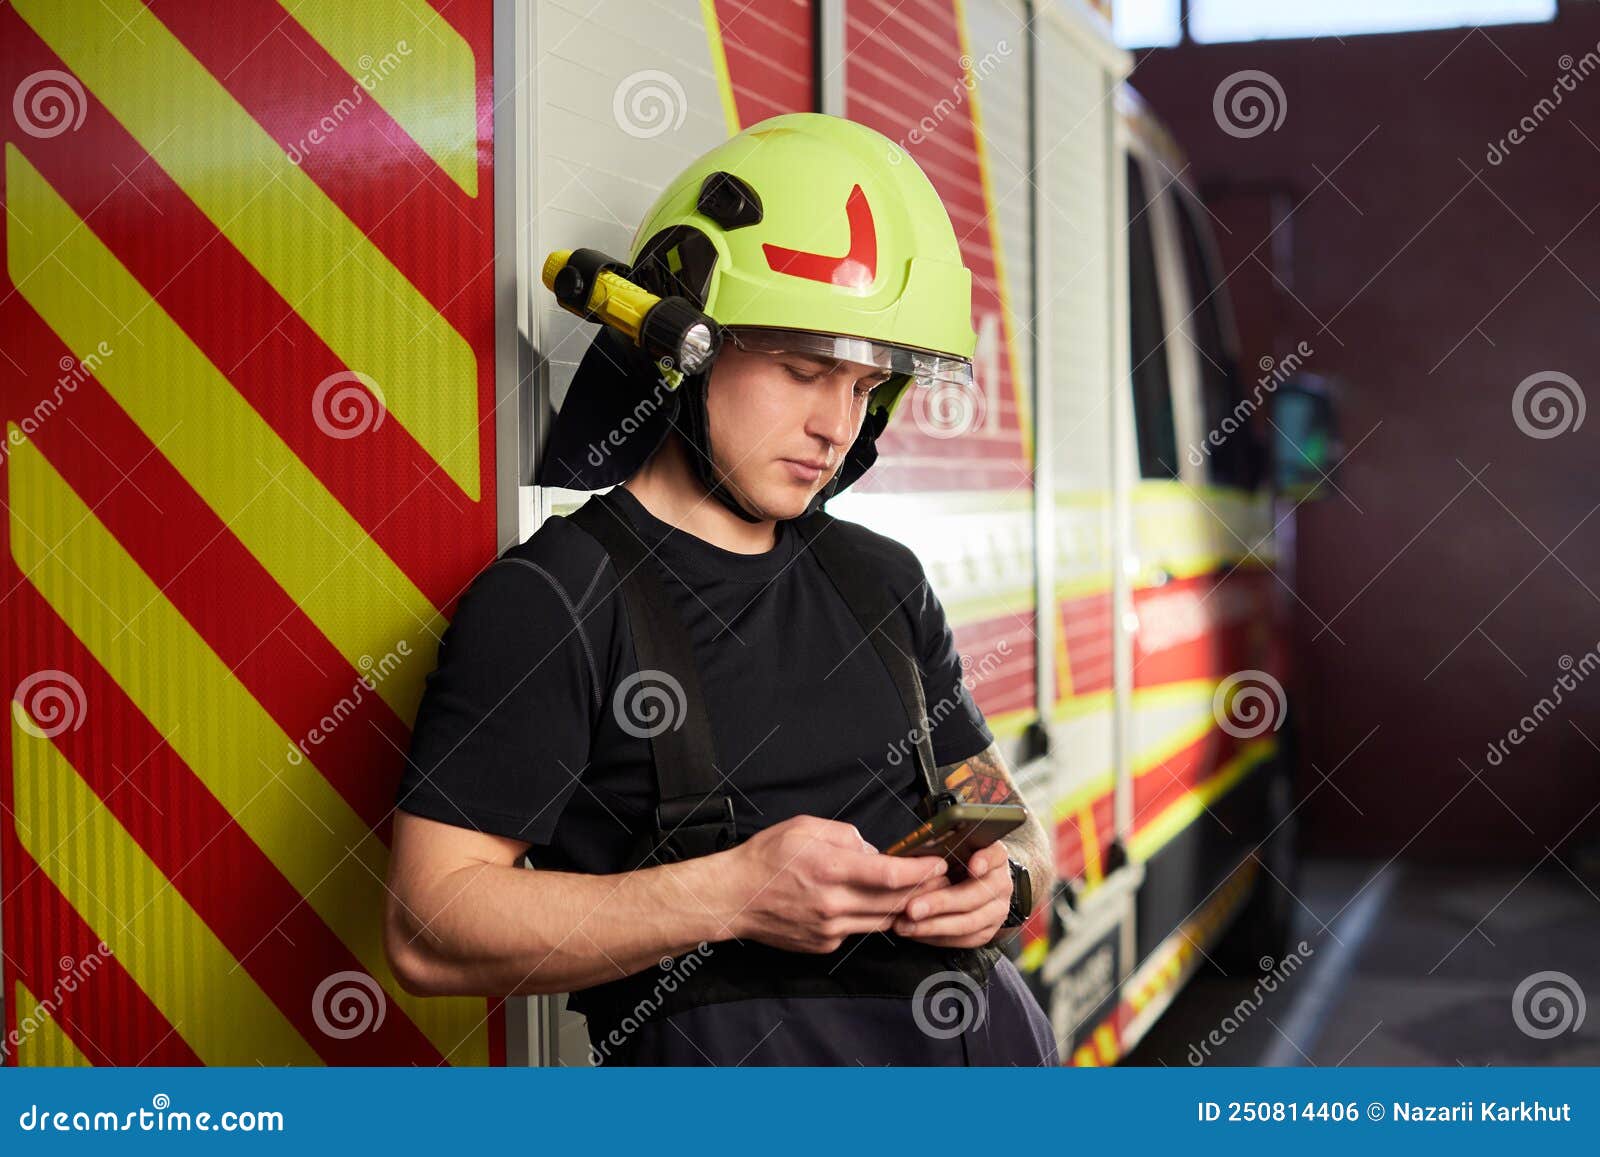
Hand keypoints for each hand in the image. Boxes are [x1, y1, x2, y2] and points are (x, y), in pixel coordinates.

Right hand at [723, 815, 948, 953]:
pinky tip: (873, 905)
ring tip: (918, 893)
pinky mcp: (824, 944)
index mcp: (830, 869)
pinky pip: (858, 930)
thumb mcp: (804, 827)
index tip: (937, 864)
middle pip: (893, 902)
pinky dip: (870, 918)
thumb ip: (845, 835)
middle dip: (922, 890)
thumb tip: (872, 851)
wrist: (733, 898)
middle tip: (940, 879)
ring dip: (903, 908)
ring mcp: (829, 929)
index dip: (920, 871)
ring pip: (881, 921)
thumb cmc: (765, 858)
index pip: (889, 875)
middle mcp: (833, 903)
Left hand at [891, 844, 1011, 947]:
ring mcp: (997, 909)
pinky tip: (916, 932)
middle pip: (974, 895)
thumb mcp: (953, 845)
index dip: (984, 861)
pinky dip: (936, 937)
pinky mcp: (988, 931)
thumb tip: (919, 848)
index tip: (972, 866)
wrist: (975, 881)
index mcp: (995, 856)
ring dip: (934, 926)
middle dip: (940, 903)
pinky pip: (963, 939)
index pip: (995, 855)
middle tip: (912, 908)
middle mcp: (1001, 883)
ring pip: (968, 922)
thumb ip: (943, 844)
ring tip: (907, 925)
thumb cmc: (957, 859)